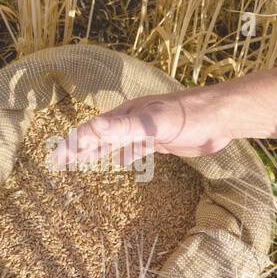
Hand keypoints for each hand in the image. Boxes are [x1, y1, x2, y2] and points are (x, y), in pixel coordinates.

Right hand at [50, 87, 231, 165]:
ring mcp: (146, 130)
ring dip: (97, 152)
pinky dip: (123, 156)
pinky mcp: (161, 140)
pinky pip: (135, 149)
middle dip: (78, 148)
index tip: (55, 157)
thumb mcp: (155, 122)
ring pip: (115, 143)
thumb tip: (93, 128)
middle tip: (58, 161)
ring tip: (80, 161)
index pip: (93, 131)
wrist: (221, 117)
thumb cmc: (189, 117)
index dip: (74, 144)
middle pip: (99, 136)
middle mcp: (132, 121)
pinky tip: (118, 162)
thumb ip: (125, 127)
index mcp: (127, 116)